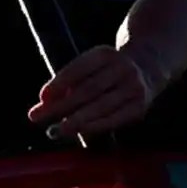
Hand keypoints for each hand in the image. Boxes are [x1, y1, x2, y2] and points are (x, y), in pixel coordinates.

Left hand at [28, 46, 154, 138]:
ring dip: (75, 121)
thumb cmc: (107, 70)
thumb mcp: (92, 64)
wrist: (149, 66)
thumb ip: (70, 80)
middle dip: (60, 106)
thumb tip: (45, 101)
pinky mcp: (140, 107)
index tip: (41, 98)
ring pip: (100, 107)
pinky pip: (113, 119)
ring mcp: (133, 88)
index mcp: (105, 54)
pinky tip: (79, 133)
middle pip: (87, 90)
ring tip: (55, 131)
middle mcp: (122, 69)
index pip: (79, 69)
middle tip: (37, 117)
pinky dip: (94, 127)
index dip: (59, 83)